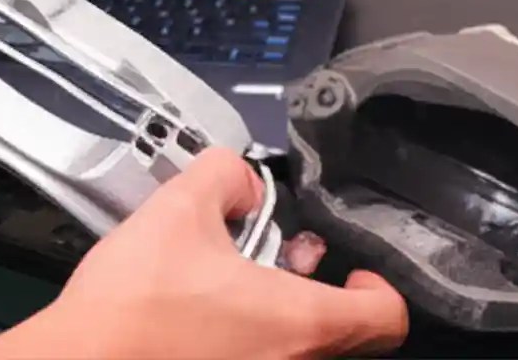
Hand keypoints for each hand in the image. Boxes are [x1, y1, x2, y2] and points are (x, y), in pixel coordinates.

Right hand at [0, 148, 408, 359]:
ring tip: (235, 288)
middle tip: (288, 267)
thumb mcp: (179, 208)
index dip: (379, 287)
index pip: (385, 317)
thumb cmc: (131, 309)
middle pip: (346, 339)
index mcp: (300, 323)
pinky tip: (203, 320)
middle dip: (323, 295)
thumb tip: (239, 179)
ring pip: (299, 352)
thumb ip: (224, 175)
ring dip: (283, 317)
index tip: (352, 269)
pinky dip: (248, 340)